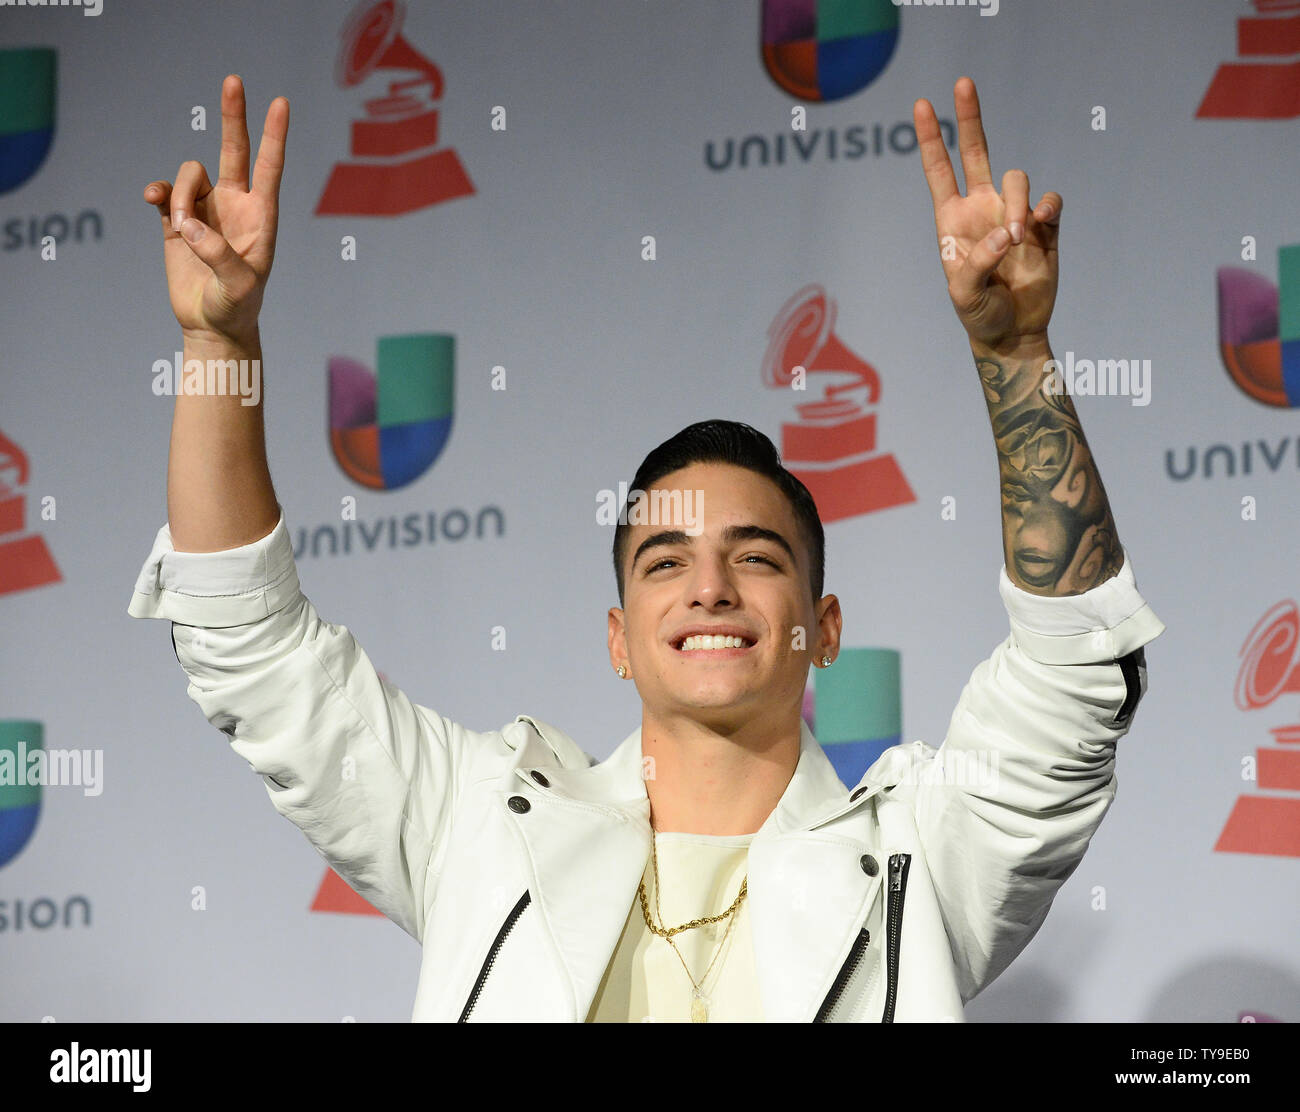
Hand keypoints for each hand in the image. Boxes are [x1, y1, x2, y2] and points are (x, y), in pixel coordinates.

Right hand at [142, 75, 288, 345]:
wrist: (213, 326)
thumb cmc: (237, 307)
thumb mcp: (239, 286)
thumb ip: (219, 254)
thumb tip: (189, 224)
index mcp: (261, 217)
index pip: (269, 167)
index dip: (274, 135)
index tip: (280, 103)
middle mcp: (235, 206)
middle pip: (235, 150)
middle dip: (234, 116)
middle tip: (234, 80)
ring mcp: (206, 210)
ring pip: (189, 175)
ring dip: (180, 195)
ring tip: (182, 230)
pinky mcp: (177, 221)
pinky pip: (164, 192)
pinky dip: (158, 191)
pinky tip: (152, 200)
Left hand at [914, 77, 1060, 351]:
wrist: (1013, 332)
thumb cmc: (979, 314)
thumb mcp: (964, 295)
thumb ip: (977, 262)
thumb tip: (1007, 233)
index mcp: (952, 220)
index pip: (939, 171)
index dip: (931, 138)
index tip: (922, 105)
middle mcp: (982, 209)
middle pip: (976, 150)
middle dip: (970, 116)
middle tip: (962, 82)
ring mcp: (1013, 214)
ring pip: (1018, 178)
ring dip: (1018, 203)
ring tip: (1017, 238)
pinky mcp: (1045, 227)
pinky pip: (1049, 199)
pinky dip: (1045, 206)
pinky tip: (1040, 224)